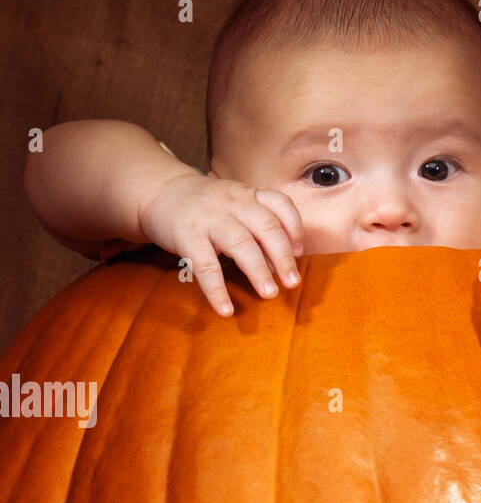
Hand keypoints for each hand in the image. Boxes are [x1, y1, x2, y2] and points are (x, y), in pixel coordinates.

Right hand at [138, 171, 304, 316]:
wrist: (160, 192)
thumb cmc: (207, 207)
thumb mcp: (235, 205)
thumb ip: (257, 228)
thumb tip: (280, 264)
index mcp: (248, 195)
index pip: (280, 204)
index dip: (294, 228)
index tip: (300, 251)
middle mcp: (232, 202)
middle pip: (266, 226)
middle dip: (283, 256)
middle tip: (293, 282)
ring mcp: (209, 218)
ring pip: (241, 243)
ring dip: (258, 271)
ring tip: (270, 294)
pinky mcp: (187, 235)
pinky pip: (206, 266)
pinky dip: (217, 290)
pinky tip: (226, 310)